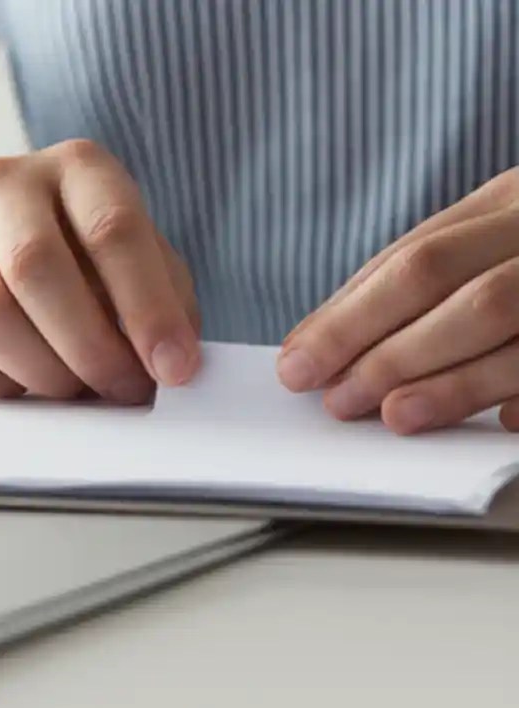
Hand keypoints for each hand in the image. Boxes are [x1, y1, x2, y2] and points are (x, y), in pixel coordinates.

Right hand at [0, 140, 200, 401]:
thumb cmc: (83, 253)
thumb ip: (163, 301)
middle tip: (121, 388)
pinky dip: (0, 385)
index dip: (147, 307)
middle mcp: (5, 183)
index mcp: (77, 167)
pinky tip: (28, 382)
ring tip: (76, 389)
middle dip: (89, 346)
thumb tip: (171, 365)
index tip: (173, 367)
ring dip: (42, 372)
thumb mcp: (138, 256)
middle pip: (35, 268)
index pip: (112, 229)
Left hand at [279, 167, 518, 433]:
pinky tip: (503, 421)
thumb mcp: (497, 228)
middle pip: (462, 288)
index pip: (416, 258)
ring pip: (513, 318)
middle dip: (389, 349)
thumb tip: (323, 339)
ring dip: (452, 379)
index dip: (350, 314)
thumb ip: (425, 273)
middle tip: (337, 399)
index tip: (297, 362)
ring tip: (394, 417)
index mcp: (514, 198)